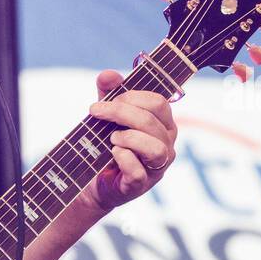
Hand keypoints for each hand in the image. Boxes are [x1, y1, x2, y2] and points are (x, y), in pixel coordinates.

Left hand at [82, 68, 177, 213]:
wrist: (94, 181)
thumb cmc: (107, 145)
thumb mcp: (108, 116)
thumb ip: (109, 94)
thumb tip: (107, 74)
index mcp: (163, 124)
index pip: (159, 103)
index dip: (132, 97)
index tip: (106, 100)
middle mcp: (166, 144)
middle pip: (151, 121)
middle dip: (120, 112)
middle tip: (97, 112)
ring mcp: (157, 167)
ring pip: (154, 147)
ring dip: (128, 138)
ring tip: (112, 138)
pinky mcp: (141, 184)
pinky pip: (138, 171)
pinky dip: (123, 158)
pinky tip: (113, 153)